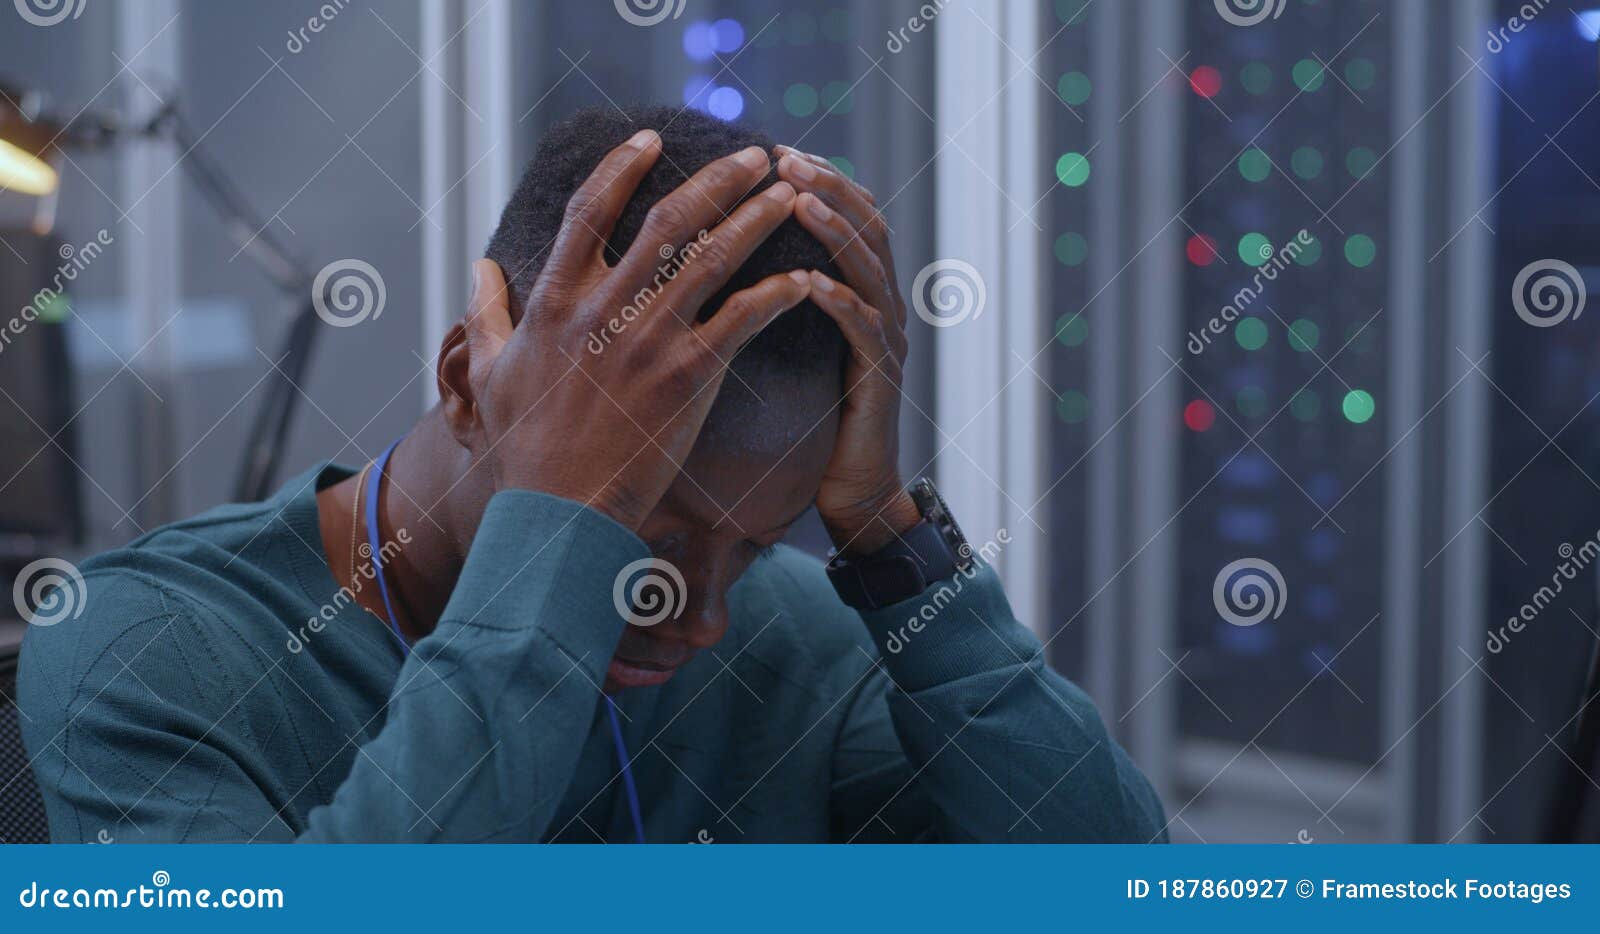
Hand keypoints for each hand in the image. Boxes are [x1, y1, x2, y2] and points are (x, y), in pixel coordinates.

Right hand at [443, 132, 806, 530]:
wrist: (556, 512)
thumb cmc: (522, 450)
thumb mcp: (488, 372)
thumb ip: (484, 314)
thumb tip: (481, 268)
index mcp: (556, 300)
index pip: (589, 210)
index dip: (621, 166)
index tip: (652, 138)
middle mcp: (604, 308)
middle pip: (668, 219)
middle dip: (717, 179)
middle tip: (754, 154)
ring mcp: (648, 340)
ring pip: (712, 258)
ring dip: (756, 220)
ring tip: (791, 194)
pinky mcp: (687, 377)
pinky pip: (741, 320)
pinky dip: (776, 294)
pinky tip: (804, 279)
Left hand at [775, 146, 919, 556]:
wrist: (850, 490)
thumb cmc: (810, 417)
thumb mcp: (791, 344)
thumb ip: (778, 298)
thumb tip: (719, 257)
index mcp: (859, 292)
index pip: (850, 217)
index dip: (822, 179)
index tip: (779, 151)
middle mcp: (881, 306)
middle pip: (866, 227)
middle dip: (828, 186)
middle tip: (787, 157)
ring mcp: (887, 340)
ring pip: (869, 269)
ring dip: (834, 230)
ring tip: (799, 198)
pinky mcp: (880, 379)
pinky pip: (865, 331)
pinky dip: (840, 301)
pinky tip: (811, 282)